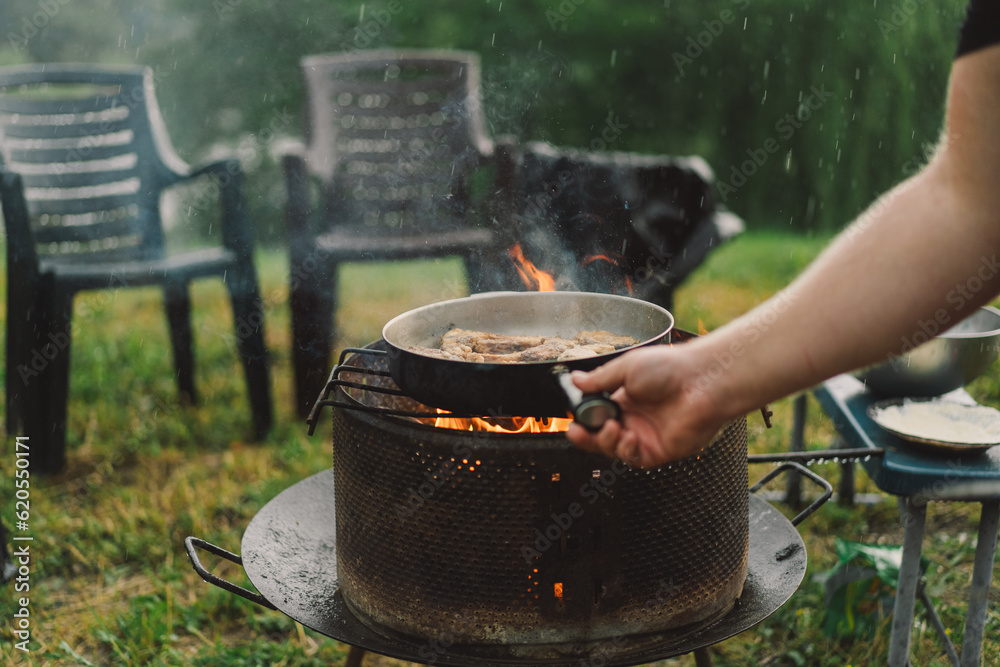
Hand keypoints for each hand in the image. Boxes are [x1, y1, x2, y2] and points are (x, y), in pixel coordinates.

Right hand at [564, 345, 730, 466]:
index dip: (583, 420)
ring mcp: (645, 436)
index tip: (573, 419)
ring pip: (613, 450)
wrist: (701, 382)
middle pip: (600, 437)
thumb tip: (574, 380)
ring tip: (612, 427)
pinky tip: (627, 437)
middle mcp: (633, 419)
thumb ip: (599, 379)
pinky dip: (624, 450)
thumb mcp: (626, 368)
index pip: (596, 416)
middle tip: (578, 430)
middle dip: (586, 437)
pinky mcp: (658, 451)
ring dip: (605, 442)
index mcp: (624, 399)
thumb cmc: (671, 369)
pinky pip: (632, 459)